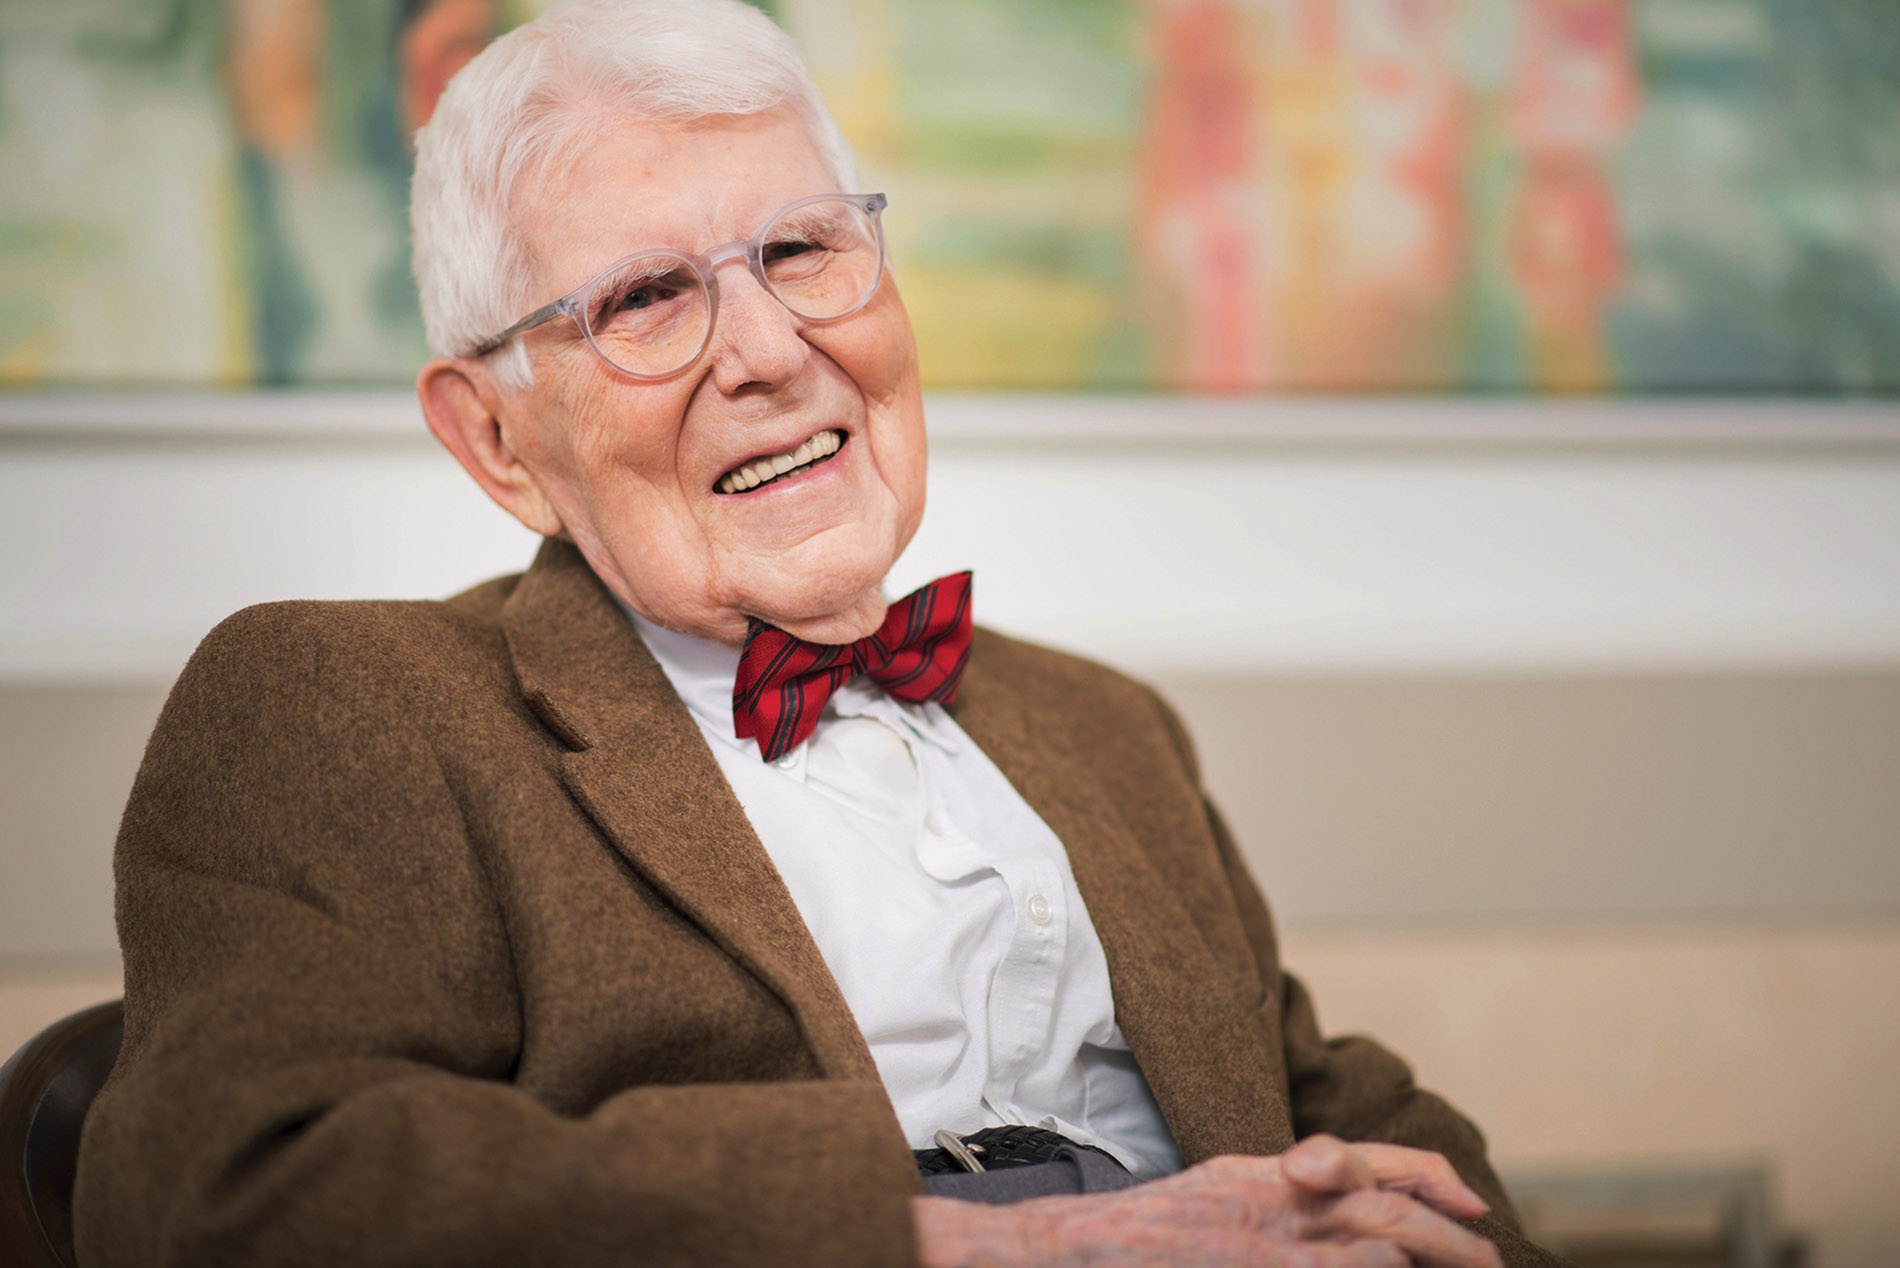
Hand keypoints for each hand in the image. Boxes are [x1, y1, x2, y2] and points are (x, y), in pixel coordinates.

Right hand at [912, 1135, 1502, 1266]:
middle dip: (1448, 1230)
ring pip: (1375, 1237)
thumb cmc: (1135, 1237)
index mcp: (1265, 1173)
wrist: (1070, 1250)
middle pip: (1383, 1199)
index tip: (1468, 1202)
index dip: (1425, 1176)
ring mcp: (1264, 1239)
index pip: (1364, 1159)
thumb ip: (1274, 1198)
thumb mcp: (1215, 1194)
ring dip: (1429, 1256)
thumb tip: (1323, 1198)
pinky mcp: (1256, 1266)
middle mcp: (1271, 1197)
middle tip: (1490, 1256)